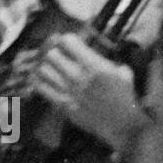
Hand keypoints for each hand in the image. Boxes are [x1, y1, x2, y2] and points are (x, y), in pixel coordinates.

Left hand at [33, 34, 142, 150]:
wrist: (120, 124)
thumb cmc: (124, 97)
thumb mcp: (122, 72)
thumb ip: (106, 61)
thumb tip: (94, 55)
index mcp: (95, 65)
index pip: (68, 42)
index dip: (65, 39)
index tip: (65, 41)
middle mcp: (78, 76)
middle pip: (51, 54)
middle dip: (52, 51)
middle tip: (54, 53)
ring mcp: (68, 91)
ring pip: (42, 70)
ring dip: (44, 65)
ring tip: (48, 66)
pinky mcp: (61, 104)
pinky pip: (40, 88)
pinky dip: (38, 81)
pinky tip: (42, 80)